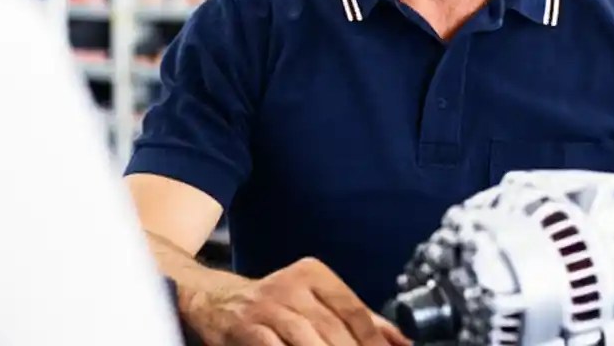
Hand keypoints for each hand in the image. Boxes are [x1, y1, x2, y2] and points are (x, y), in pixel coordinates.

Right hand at [187, 257, 409, 345]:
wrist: (213, 298)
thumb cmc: (273, 304)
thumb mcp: (314, 300)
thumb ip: (358, 319)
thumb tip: (401, 342)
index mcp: (314, 274)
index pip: (354, 310)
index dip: (373, 340)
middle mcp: (292, 285)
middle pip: (334, 329)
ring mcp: (267, 306)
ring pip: (308, 340)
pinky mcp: (245, 328)